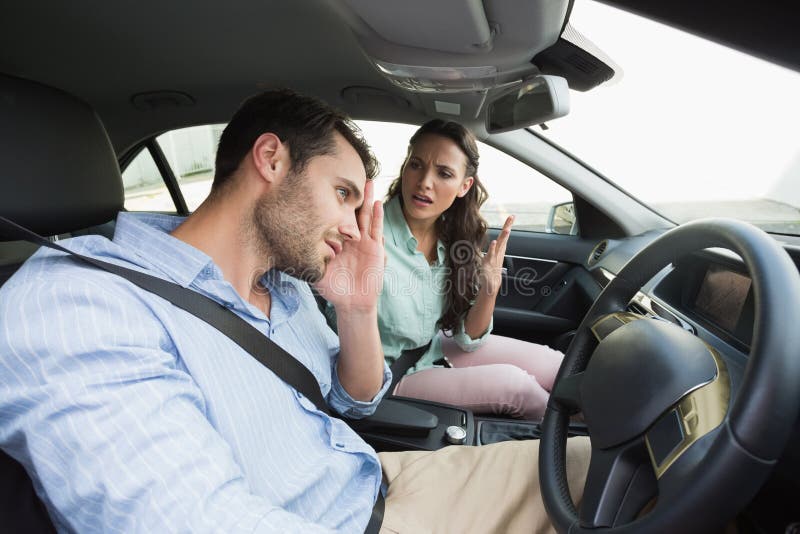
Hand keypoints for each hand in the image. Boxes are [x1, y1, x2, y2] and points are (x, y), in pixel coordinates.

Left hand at [314, 180, 383, 312]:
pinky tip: (377, 204)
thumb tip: (287, 247)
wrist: (351, 303)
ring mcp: (364, 242)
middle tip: (349, 173)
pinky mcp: (375, 249)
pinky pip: (376, 230)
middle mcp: (351, 238)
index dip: (330, 203)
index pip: (333, 218)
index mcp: (336, 240)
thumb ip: (307, 258)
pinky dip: (377, 217)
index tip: (324, 184)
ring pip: (365, 216)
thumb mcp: (316, 270)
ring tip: (368, 181)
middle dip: (352, 194)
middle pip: (352, 211)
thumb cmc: (333, 288)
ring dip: (367, 198)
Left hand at [478, 215, 513, 295]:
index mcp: (500, 249)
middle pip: (504, 237)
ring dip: (503, 237)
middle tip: (512, 217)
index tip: (511, 216)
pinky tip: (494, 242)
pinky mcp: (490, 262)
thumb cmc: (492, 271)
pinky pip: (491, 254)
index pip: (504, 235)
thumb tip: (495, 242)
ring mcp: (495, 257)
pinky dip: (493, 248)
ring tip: (507, 229)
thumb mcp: (493, 257)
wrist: (491, 284)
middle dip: (508, 226)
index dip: (508, 225)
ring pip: (500, 245)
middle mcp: (498, 252)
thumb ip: (494, 249)